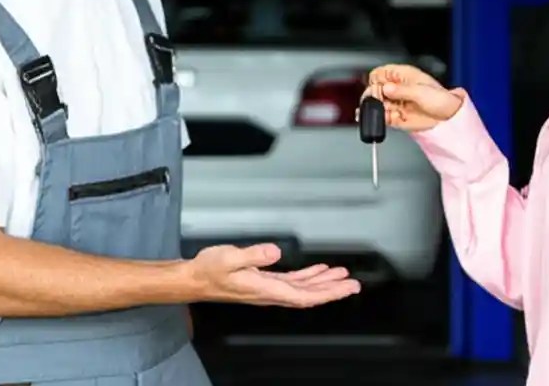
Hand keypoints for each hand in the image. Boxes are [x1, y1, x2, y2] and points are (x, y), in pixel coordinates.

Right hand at [189, 244, 360, 307]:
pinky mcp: (265, 282)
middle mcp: (270, 292)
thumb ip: (253, 254)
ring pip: (303, 289)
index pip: (304, 296)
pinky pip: (293, 283)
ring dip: (324, 283)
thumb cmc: (208, 270)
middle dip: (333, 290)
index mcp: (265, 289)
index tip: (345, 288)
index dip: (327, 293)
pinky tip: (318, 271)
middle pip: (309, 295)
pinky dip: (309, 276)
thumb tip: (276, 252)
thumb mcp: (229, 257)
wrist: (195, 279)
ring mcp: (268, 288)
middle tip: (353, 284)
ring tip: (342, 276)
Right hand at [361, 64, 465, 131]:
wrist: (449, 120)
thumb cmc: (442, 100)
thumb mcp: (422, 92)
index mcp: (403, 76)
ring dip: (375, 108)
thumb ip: (402, 90)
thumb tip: (386, 88)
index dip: (376, 79)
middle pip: (375, 88)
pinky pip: (382, 117)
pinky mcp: (396, 117)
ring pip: (376, 104)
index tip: (379, 87)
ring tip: (379, 110)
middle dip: (374, 95)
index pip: (380, 73)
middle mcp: (397, 89)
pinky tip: (382, 118)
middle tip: (378, 101)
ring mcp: (396, 103)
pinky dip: (380, 119)